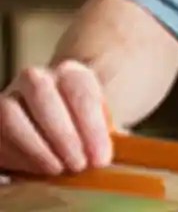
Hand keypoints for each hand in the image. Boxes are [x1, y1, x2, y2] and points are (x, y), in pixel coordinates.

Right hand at [0, 60, 113, 174]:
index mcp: (70, 73)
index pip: (80, 93)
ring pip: (10, 115)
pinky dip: (15, 156)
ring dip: (35, 147)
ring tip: (56, 169)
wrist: (54, 114)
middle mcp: (36, 78)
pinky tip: (35, 170)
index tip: (100, 159)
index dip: (92, 128)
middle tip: (78, 165)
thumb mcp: (98, 122)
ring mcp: (8, 97)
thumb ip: (101, 136)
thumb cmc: (79, 121)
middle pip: (42, 94)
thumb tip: (100, 158)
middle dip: (62, 135)